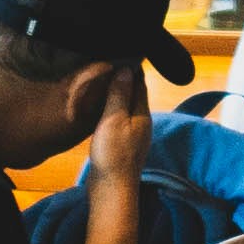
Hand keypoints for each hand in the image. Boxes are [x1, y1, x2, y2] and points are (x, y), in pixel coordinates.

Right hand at [89, 55, 154, 180]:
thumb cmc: (113, 155)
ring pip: (126, 108)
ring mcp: (133, 136)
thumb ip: (119, 95)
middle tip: (107, 64)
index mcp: (143, 114)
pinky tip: (100, 110)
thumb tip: (126, 69)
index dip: (130, 67)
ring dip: (117, 96)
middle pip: (134, 95)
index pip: (139, 83)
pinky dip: (111, 110)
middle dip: (123, 80)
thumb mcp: (114, 120)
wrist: (111, 191)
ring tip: (102, 83)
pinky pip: (119, 121)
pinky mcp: (123, 146)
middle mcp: (142, 123)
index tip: (120, 53)